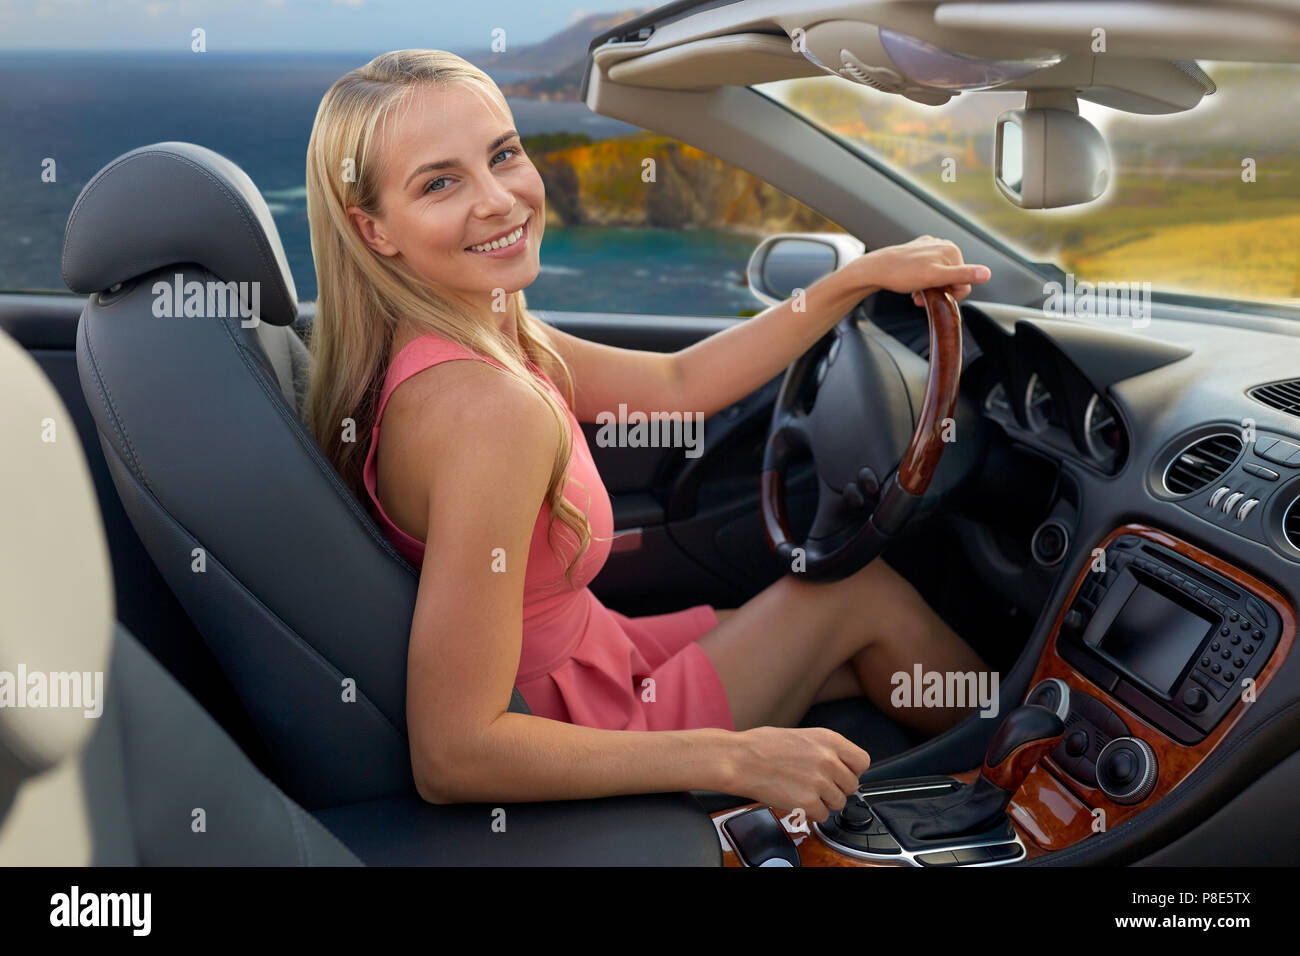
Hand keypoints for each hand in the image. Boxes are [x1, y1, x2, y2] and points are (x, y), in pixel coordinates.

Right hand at [726, 726, 870, 823]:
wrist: (739, 759)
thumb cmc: (761, 746)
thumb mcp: (801, 735)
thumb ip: (824, 749)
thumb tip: (838, 763)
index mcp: (828, 739)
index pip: (862, 761)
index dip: (852, 771)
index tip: (841, 774)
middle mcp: (828, 760)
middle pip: (851, 786)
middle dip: (836, 788)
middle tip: (816, 785)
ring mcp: (819, 782)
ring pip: (839, 803)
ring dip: (823, 802)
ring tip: (803, 792)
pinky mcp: (808, 801)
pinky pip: (822, 816)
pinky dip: (810, 813)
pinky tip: (795, 801)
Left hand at [857, 235, 990, 307]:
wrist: (875, 270)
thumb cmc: (902, 274)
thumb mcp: (936, 278)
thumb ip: (962, 275)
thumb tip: (986, 274)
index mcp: (952, 250)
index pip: (965, 280)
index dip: (952, 294)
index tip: (937, 299)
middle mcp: (943, 245)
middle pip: (952, 278)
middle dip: (940, 292)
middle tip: (923, 297)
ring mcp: (929, 248)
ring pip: (940, 275)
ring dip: (931, 289)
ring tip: (917, 294)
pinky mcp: (918, 252)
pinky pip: (928, 270)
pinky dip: (924, 282)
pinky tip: (913, 287)